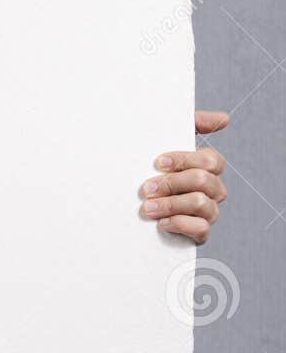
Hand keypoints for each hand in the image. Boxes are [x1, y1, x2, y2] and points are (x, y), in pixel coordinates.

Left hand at [139, 109, 228, 244]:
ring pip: (202, 204)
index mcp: (207, 168)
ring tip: (147, 207)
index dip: (185, 160)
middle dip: (172, 183)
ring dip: (171, 204)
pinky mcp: (199, 234)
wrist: (127, 206)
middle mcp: (212, 190)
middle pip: (204, 182)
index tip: (158, 163)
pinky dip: (181, 225)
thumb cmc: (152, 168)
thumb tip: (224, 118)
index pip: (211, 161)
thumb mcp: (167, 141)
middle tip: (146, 188)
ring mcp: (207, 213)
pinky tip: (161, 223)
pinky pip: (202, 230)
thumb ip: (194, 124)